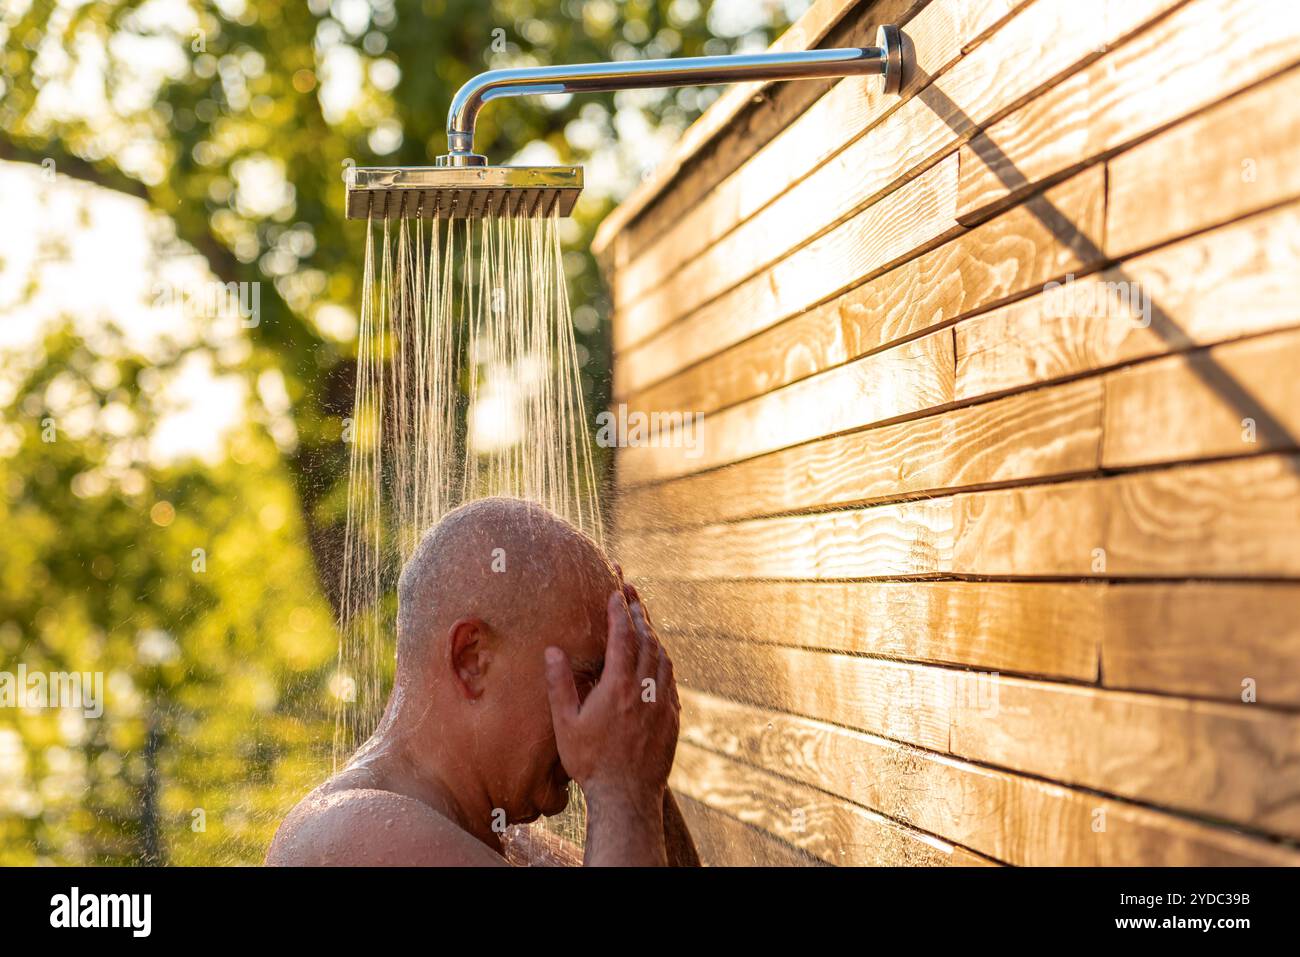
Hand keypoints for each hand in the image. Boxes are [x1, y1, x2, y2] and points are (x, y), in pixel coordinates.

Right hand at [544, 583, 679, 808]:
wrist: (627, 797)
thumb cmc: (591, 762)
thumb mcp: (566, 725)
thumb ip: (560, 685)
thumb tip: (553, 651)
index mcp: (618, 687)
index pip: (622, 637)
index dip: (619, 611)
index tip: (616, 590)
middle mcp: (645, 690)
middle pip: (647, 640)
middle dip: (638, 612)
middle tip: (631, 591)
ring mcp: (663, 703)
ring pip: (663, 657)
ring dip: (653, 634)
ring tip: (643, 619)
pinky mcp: (672, 718)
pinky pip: (671, 680)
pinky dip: (663, 661)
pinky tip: (657, 659)